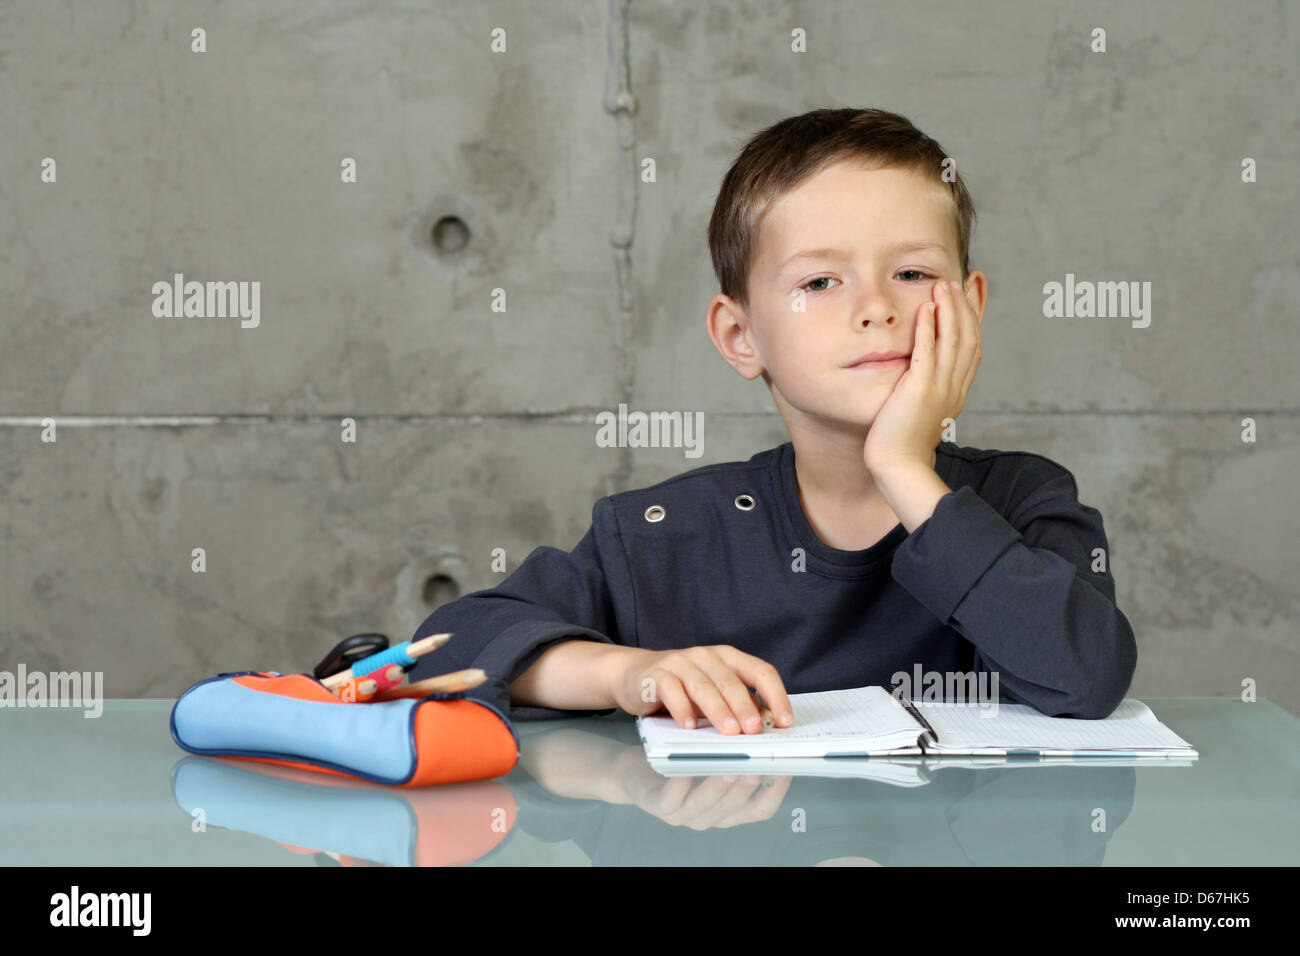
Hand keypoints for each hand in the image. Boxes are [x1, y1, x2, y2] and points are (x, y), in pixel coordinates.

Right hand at [610, 646, 793, 733]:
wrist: (634, 675)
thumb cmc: (682, 688)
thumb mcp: (713, 693)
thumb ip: (737, 703)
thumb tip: (766, 724)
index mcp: (728, 658)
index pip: (760, 671)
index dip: (776, 695)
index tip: (785, 720)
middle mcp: (706, 656)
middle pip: (731, 680)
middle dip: (745, 706)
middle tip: (755, 730)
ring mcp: (680, 662)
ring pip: (703, 686)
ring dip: (718, 710)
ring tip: (729, 732)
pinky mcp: (656, 674)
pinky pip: (671, 690)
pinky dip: (682, 709)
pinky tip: (690, 726)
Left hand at [863, 278, 982, 473]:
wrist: (899, 466)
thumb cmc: (903, 441)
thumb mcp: (924, 409)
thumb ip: (928, 388)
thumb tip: (924, 373)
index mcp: (957, 391)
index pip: (973, 347)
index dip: (974, 318)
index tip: (972, 294)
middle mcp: (954, 387)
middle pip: (969, 338)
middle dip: (966, 307)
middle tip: (961, 281)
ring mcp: (939, 389)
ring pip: (953, 341)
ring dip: (950, 310)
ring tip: (944, 286)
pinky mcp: (920, 391)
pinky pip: (927, 354)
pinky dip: (929, 329)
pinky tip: (926, 309)